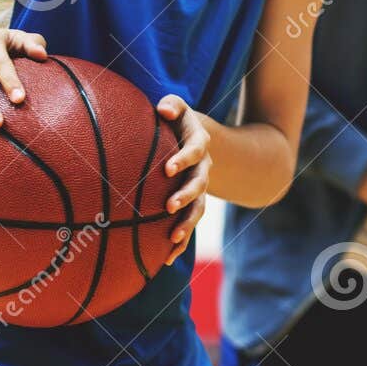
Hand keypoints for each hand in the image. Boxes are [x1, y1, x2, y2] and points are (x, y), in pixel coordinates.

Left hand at [156, 95, 210, 266]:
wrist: (197, 143)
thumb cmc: (177, 124)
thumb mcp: (178, 109)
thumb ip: (173, 105)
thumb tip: (163, 109)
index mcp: (198, 145)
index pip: (194, 151)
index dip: (183, 159)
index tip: (168, 168)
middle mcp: (203, 169)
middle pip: (199, 184)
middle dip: (185, 195)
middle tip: (169, 205)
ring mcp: (200, 189)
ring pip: (198, 209)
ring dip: (187, 223)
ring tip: (172, 237)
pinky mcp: (193, 205)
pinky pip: (189, 225)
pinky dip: (181, 243)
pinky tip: (167, 260)